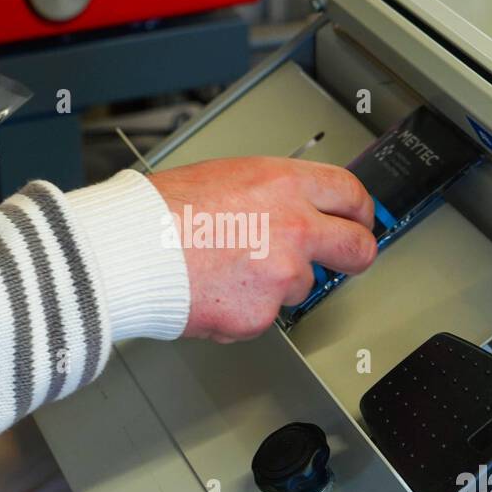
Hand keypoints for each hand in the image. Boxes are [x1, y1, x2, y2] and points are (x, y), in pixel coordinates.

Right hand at [150, 157, 376, 342]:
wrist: (131, 251)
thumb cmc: (161, 211)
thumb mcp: (226, 176)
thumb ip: (270, 194)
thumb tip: (287, 208)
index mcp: (286, 185)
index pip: (351, 195)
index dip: (359, 212)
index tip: (359, 220)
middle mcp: (295, 228)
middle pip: (357, 249)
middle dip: (355, 255)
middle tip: (345, 259)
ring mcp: (282, 275)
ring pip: (300, 285)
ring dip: (276, 283)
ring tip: (230, 269)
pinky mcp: (261, 314)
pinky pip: (263, 314)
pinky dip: (242, 308)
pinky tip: (214, 289)